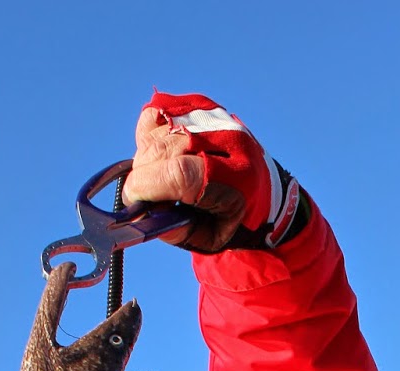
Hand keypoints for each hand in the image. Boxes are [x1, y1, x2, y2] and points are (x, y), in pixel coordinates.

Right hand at [122, 91, 303, 253]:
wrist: (266, 189)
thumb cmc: (236, 218)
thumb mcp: (212, 238)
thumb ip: (176, 229)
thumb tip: (141, 211)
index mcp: (237, 176)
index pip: (179, 173)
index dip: (146, 187)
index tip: (134, 201)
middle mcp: (227, 138)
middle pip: (163, 149)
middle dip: (143, 175)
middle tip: (147, 194)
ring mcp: (213, 116)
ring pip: (157, 131)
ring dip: (147, 157)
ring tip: (161, 176)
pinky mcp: (200, 103)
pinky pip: (158, 112)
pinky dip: (151, 135)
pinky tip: (163, 153)